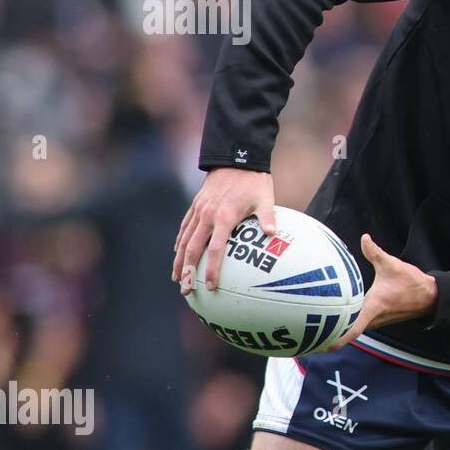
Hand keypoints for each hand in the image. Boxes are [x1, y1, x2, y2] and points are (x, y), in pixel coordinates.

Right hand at [172, 168, 276, 294]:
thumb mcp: (266, 199)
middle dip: (187, 271)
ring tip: (177, 278)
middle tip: (186, 290)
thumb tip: (273, 235)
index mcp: (225, 217)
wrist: (235, 158)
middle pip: (192, 249)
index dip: (212, 269)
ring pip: (184, 240)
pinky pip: (184, 227)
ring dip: (179, 260)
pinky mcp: (195, 205)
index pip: (216, 249)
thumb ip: (268, 217)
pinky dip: (180, 241)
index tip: (211, 286)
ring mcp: (199, 210)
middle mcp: (207, 216)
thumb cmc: (254, 181)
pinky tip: (178, 253)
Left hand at [321, 234, 436, 351]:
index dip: (336, 339)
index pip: (352, 328)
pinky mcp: (377, 319)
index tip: (320, 345)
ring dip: (336, 332)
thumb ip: (375, 253)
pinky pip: (357, 326)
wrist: (430, 298)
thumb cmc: (412, 283)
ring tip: (314, 332)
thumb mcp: (392, 265)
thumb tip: (364, 238)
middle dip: (328, 338)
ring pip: (351, 331)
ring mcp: (375, 321)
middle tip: (305, 339)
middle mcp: (373, 318)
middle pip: (346, 333)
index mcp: (373, 307)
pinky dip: (345, 326)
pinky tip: (334, 319)